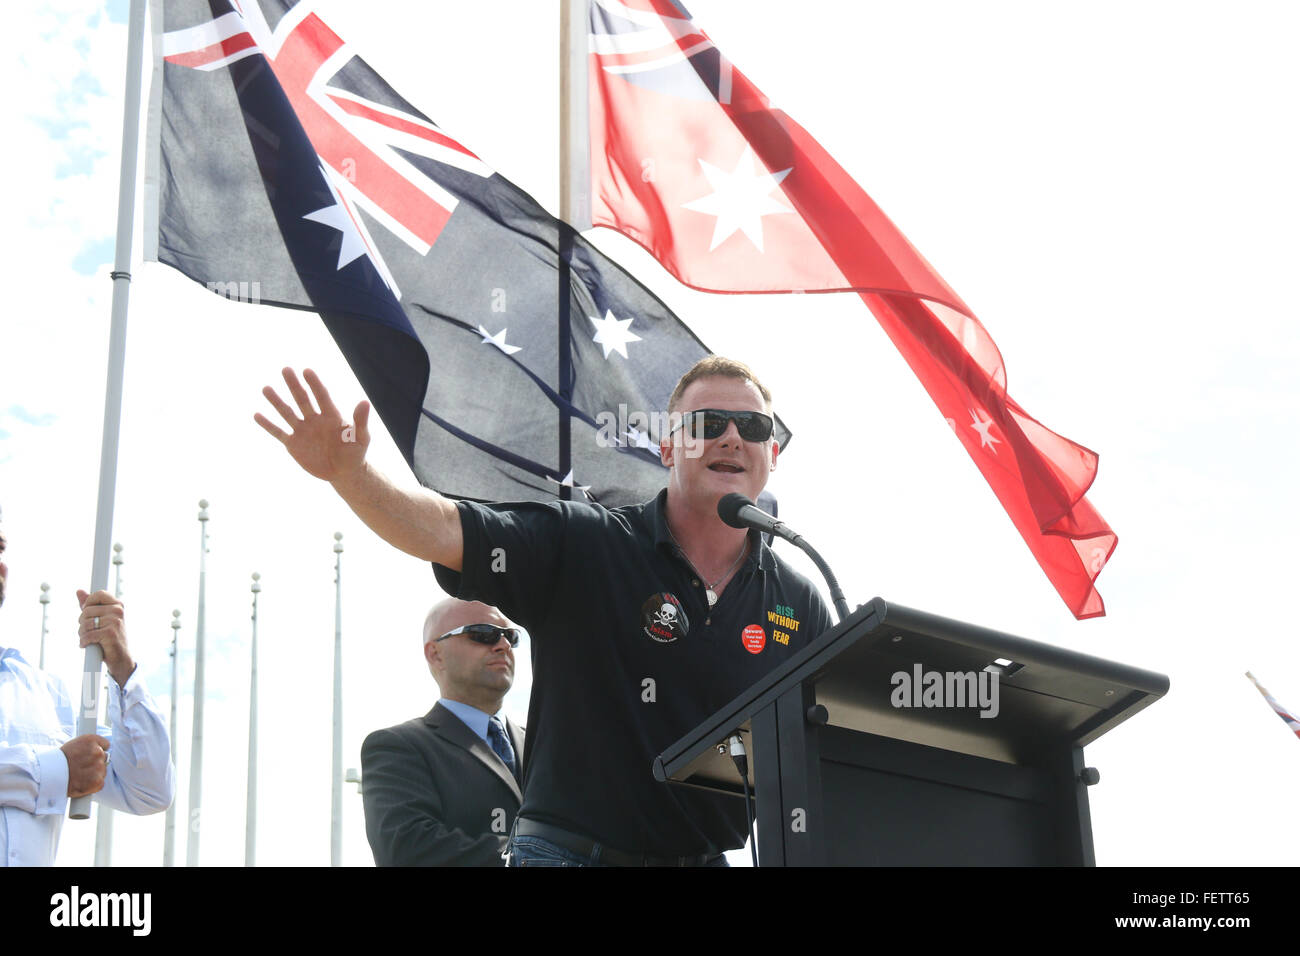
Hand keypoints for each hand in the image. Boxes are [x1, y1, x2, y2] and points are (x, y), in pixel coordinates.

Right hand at [61, 734, 109, 797]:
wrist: (47, 775)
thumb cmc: (58, 761)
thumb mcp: (74, 745)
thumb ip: (89, 747)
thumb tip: (102, 750)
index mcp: (91, 740)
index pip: (106, 745)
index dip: (97, 751)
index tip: (89, 756)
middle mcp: (97, 752)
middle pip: (104, 758)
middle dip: (95, 763)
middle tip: (81, 767)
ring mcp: (98, 767)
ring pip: (102, 771)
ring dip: (94, 774)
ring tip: (79, 776)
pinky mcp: (97, 781)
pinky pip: (100, 783)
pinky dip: (93, 785)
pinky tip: (82, 783)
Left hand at [77, 590, 133, 686]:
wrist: (121, 659)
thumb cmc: (110, 638)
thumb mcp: (101, 618)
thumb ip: (90, 604)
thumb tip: (79, 591)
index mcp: (118, 605)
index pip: (98, 594)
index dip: (88, 603)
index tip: (89, 614)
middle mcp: (118, 611)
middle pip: (86, 611)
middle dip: (83, 623)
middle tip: (90, 631)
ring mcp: (115, 622)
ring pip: (85, 623)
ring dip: (82, 634)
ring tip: (89, 639)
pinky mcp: (110, 634)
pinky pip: (87, 635)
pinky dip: (83, 642)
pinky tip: (88, 645)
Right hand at [255, 368, 370, 484]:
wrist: (343, 472)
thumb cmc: (355, 454)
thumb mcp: (361, 438)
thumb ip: (360, 421)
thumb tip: (364, 401)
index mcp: (331, 415)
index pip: (321, 396)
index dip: (315, 384)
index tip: (306, 371)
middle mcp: (315, 419)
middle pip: (302, 399)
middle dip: (294, 385)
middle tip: (285, 369)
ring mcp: (303, 431)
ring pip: (287, 413)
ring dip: (277, 401)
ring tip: (266, 388)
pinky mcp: (293, 444)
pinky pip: (278, 432)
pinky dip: (268, 425)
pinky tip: (257, 415)